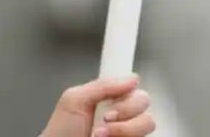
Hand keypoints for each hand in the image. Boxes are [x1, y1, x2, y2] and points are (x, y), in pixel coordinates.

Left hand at [40, 74, 154, 136]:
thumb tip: (131, 78)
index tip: (115, 97)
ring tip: (100, 135)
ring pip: (148, 122)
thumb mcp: (74, 100)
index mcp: (107, 100)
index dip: (129, 90)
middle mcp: (121, 116)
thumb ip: (101, 86)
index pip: (133, 86)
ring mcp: (127, 133)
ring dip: (124, 129)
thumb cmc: (60, 134)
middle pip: (145, 102)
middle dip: (125, 109)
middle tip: (105, 118)